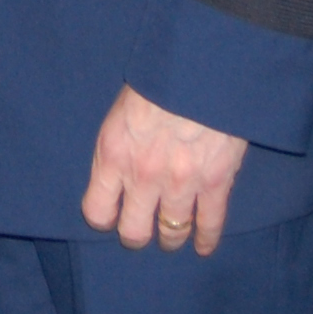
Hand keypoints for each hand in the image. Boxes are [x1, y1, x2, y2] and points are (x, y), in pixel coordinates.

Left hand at [80, 85, 248, 255]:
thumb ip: (118, 146)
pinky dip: (206, 239)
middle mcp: (143, 176)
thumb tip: (117, 169)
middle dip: (136, 236)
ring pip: (171, 232)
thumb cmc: (157, 80)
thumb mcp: (120, 111)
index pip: (97, 210)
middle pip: (134, 231)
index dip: (104, 218)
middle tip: (141, 232)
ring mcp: (180, 184)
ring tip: (170, 238)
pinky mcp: (215, 183)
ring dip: (170, 238)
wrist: (201, 67)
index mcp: (113, 155)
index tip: (111, 217)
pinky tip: (202, 246)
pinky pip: (209, 223)